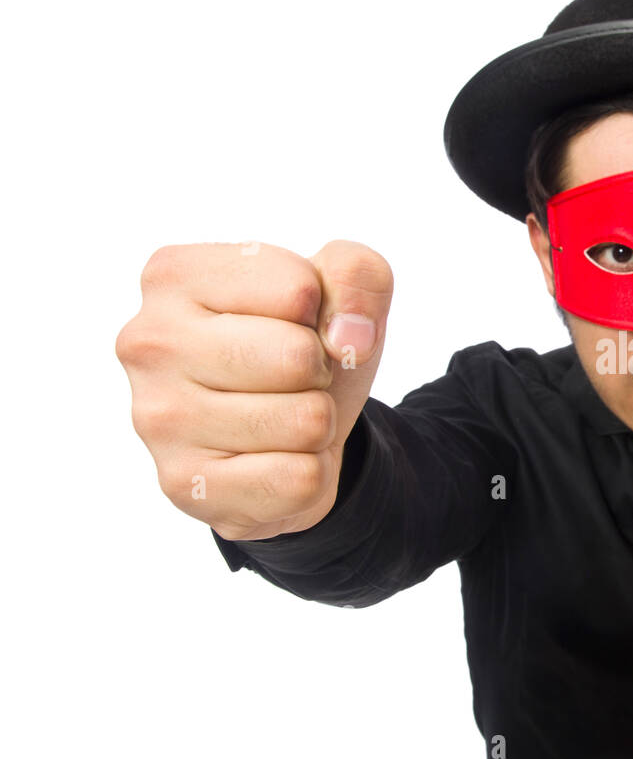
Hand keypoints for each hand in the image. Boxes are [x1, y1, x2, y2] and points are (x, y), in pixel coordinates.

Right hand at [116, 239, 393, 540]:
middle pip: (297, 357)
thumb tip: (349, 339)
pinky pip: (299, 480)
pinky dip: (308, 473)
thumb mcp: (341, 291)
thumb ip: (359, 274)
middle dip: (320, 371)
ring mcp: (157, 418)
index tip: (295, 326)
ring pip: (305, 422)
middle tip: (292, 379)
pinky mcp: (183, 485)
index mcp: (175, 275)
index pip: (298, 289)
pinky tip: (271, 460)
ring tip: (281, 416)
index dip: (321, 314)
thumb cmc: (303, 347)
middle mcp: (148, 342)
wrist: (292, 434)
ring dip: (315, 423)